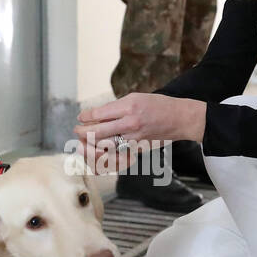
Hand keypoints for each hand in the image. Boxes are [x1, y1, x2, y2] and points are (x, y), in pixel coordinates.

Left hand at [73, 93, 205, 172]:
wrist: (179, 118)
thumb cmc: (157, 105)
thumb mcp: (135, 98)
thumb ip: (115, 108)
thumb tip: (95, 116)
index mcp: (129, 107)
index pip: (99, 114)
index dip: (86, 117)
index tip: (81, 117)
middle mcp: (130, 124)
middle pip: (98, 132)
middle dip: (83, 132)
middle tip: (77, 130)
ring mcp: (134, 139)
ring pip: (105, 147)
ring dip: (90, 146)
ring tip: (83, 143)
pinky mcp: (138, 149)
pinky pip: (116, 157)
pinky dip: (104, 158)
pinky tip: (96, 156)